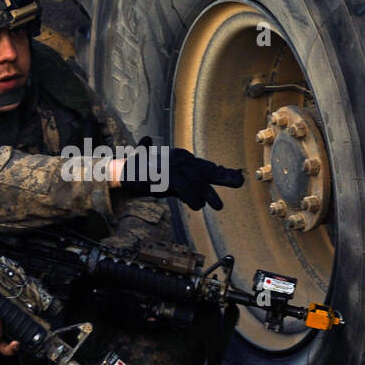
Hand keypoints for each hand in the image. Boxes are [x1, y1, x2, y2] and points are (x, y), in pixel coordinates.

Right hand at [118, 138, 245, 209]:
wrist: (124, 174)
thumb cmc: (147, 177)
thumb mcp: (171, 183)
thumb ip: (188, 187)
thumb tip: (205, 198)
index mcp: (182, 157)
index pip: (204, 166)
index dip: (221, 172)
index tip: (236, 177)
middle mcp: (179, 158)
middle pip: (205, 170)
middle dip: (223, 176)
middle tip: (240, 182)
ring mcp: (172, 165)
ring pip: (196, 180)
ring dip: (208, 194)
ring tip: (218, 206)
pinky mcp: (164, 175)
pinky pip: (183, 186)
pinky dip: (191, 197)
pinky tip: (197, 206)